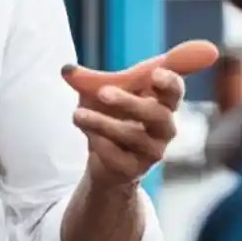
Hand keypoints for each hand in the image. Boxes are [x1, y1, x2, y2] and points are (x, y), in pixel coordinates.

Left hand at [62, 40, 219, 185]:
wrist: (103, 158)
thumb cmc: (111, 115)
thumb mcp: (100, 93)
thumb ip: (89, 80)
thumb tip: (67, 69)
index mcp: (162, 102)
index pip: (175, 90)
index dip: (169, 82)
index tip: (155, 74)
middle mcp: (164, 128)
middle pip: (157, 114)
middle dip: (129, 102)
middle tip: (102, 92)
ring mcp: (152, 151)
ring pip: (132, 135)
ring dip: (101, 122)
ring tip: (77, 114)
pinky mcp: (135, 171)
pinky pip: (117, 155)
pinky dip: (98, 141)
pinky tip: (86, 133)